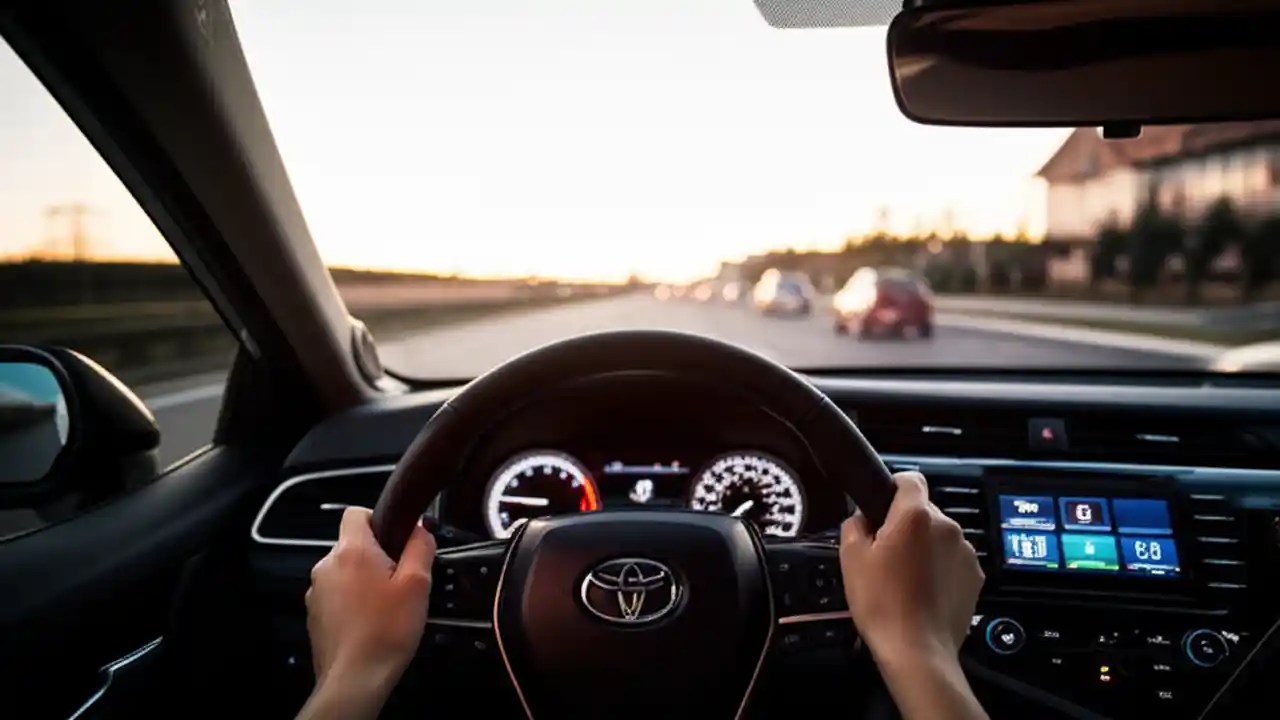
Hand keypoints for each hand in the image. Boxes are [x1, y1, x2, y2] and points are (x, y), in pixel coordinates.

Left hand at [298, 508, 435, 719]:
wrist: (355, 678)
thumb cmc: (388, 629)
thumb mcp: (418, 584)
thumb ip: (420, 547)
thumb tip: (419, 527)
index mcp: (351, 551)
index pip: (355, 512)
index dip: (377, 519)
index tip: (396, 541)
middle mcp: (326, 565)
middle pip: (352, 544)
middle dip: (375, 556)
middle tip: (399, 581)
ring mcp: (315, 591)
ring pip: (343, 571)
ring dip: (361, 580)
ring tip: (384, 606)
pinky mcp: (313, 614)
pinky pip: (335, 595)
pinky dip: (350, 601)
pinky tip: (367, 623)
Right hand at [839, 472, 983, 667]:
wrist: (917, 650)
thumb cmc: (880, 602)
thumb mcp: (850, 558)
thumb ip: (855, 524)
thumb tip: (863, 517)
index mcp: (916, 515)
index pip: (910, 478)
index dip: (894, 489)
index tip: (882, 510)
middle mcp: (948, 526)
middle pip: (925, 511)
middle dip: (907, 525)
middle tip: (886, 554)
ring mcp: (966, 551)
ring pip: (940, 537)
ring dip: (926, 548)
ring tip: (907, 578)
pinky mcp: (977, 576)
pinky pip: (954, 560)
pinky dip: (942, 568)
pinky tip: (926, 592)